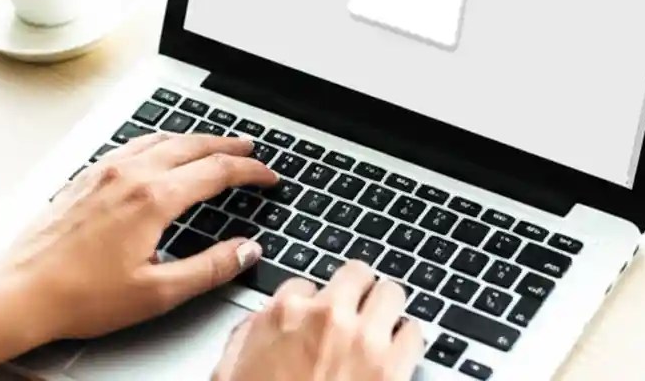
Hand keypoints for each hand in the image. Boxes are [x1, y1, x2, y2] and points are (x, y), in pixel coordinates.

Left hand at [0, 132, 277, 379]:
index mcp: (154, 198)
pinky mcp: (85, 178)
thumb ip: (210, 268)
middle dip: (228, 146)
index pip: (217, 172)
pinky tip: (158, 150)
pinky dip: (159, 142)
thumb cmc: (79, 296)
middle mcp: (131, 175)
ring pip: (161, 139)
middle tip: (250, 151)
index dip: (250, 172)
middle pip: (192, 145)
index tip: (268, 177)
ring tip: (212, 144)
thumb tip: (246, 251)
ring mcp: (105, 172)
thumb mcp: (158, 292)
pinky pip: (132, 146)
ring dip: (194, 139)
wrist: (19, 290)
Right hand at [212, 260, 423, 380]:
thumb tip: (258, 324)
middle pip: (356, 274)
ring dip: (386, 310)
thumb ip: (246, 338)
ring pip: (391, 293)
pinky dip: (407, 341)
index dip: (313, 302)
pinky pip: (414, 332)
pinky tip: (397, 354)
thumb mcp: (230, 373)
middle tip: (355, 313)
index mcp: (284, 315)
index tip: (316, 318)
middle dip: (356, 292)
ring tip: (381, 329)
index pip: (307, 283)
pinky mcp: (394, 366)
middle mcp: (326, 317)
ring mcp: (364, 339)